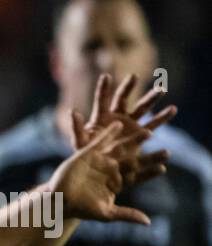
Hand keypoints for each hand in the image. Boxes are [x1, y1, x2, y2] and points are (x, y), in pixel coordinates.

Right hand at [50, 121, 156, 225]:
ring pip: (120, 148)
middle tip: (165, 151)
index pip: (136, 177)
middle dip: (148, 157)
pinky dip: (108, 133)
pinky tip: (118, 124)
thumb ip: (127, 215)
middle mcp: (110, 170)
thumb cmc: (81, 209)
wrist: (59, 200)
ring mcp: (99, 161)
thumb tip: (148, 222)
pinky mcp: (87, 153)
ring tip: (148, 133)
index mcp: (116, 183)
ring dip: (134, 141)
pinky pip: (100, 141)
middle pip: (133, 160)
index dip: (149, 173)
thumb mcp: (107, 213)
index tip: (162, 169)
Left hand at [70, 73, 174, 188]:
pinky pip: (153, 124)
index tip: (105, 76)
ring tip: (161, 89)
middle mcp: (116, 117)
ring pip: (142, 108)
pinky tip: (172, 109)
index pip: (102, 100)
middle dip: (129, 87)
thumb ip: (77, 129)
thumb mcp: (80, 144)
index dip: (103, 89)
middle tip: (134, 76)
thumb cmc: (87, 156)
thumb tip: (73, 111)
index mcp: (101, 117)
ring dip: (151, 98)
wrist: (101, 169)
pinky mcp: (139, 134)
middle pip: (124, 98)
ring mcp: (129, 124)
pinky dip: (162, 117)